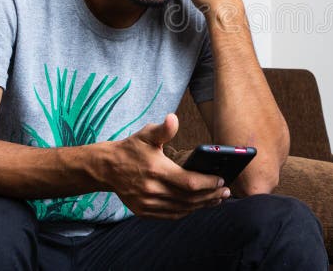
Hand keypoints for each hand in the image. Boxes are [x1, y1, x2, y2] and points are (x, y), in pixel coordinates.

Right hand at [104, 114, 229, 219]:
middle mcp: (151, 190)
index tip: (221, 180)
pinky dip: (187, 211)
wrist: (106, 168)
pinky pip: (171, 215)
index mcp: (156, 170)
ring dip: (202, 205)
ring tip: (217, 199)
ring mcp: (147, 203)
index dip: (208, 183)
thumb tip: (173, 118)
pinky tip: (198, 205)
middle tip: (226, 191)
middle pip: (189, 198)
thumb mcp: (146, 134)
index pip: (189, 181)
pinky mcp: (143, 211)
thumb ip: (163, 129)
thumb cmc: (131, 148)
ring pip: (182, 208)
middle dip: (211, 195)